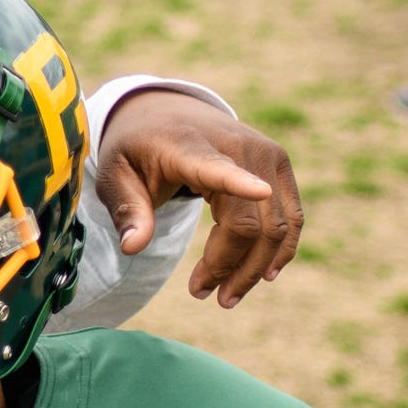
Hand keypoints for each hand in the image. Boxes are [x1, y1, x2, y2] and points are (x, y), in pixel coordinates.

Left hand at [87, 91, 301, 304]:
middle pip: (248, 223)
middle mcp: (236, 146)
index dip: (238, 182)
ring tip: (225, 295)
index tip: (260, 192)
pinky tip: (263, 274)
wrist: (167, 112)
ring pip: (276, 227)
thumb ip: (126, 209)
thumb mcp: (114, 175)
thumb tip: (132, 247)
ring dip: (255, 268)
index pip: (216, 167)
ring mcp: (265, 153)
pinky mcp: (280, 163)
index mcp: (189, 147)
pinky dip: (280, 250)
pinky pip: (292, 217)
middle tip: (201, 294)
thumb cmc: (138, 150)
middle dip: (229, 267)